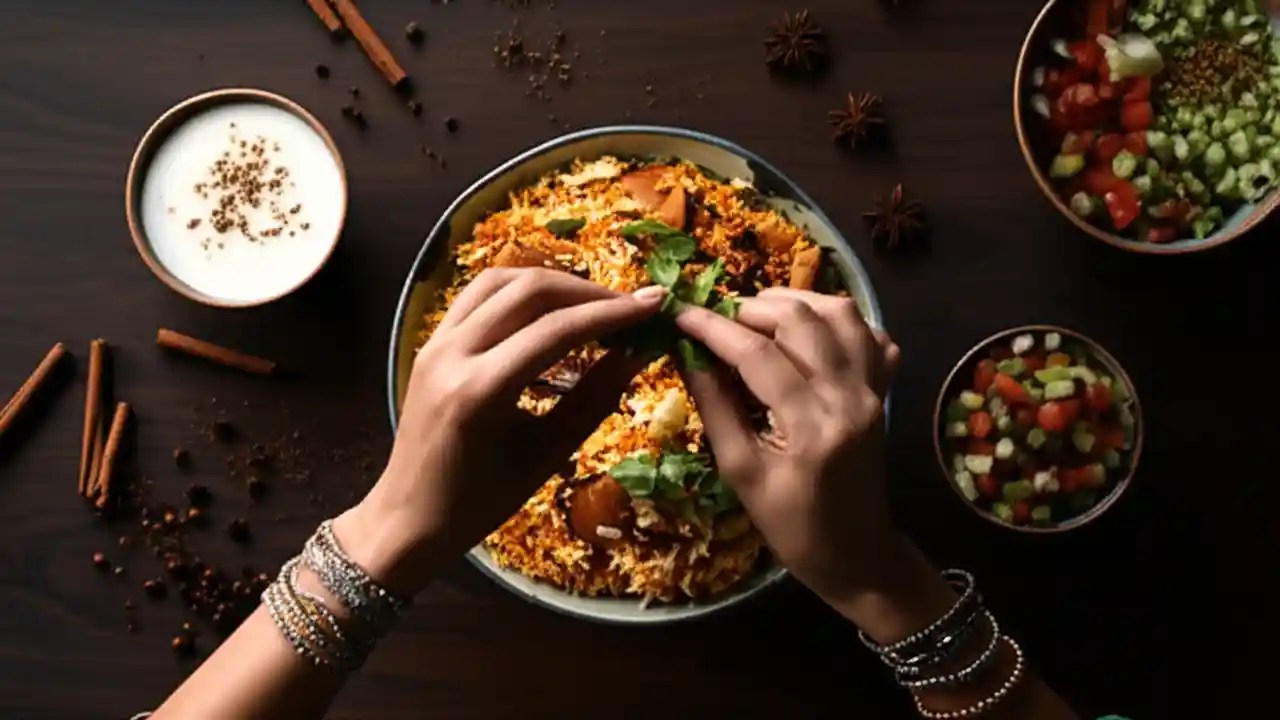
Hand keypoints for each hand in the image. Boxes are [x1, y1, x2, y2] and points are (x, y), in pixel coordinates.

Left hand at [338, 269, 664, 593]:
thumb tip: (638, 352)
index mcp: (479, 390)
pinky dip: (520, 292)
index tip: (654, 305)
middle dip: (587, 292)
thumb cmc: (479, 502)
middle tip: (630, 307)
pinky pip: (479, 296)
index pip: (556, 330)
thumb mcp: (546, 454)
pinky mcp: (431, 342)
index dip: (611, 313)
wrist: (408, 519)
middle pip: (529, 291)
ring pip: (501, 281)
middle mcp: (452, 353)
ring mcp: (435, 342)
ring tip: (594, 305)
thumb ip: (594, 399)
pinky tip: (551, 309)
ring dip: (553, 284)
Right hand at [674, 288, 900, 605]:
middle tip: (721, 320)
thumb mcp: (741, 475)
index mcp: (810, 426)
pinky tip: (810, 334)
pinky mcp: (884, 392)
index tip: (681, 314)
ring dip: (797, 303)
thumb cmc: (793, 527)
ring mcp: (873, 391)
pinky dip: (840, 322)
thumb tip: (689, 356)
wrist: (858, 555)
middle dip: (753, 309)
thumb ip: (717, 409)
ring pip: (841, 315)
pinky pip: (872, 336)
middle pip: (802, 320)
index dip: (714, 328)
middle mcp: (848, 398)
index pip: (757, 355)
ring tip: (761, 316)